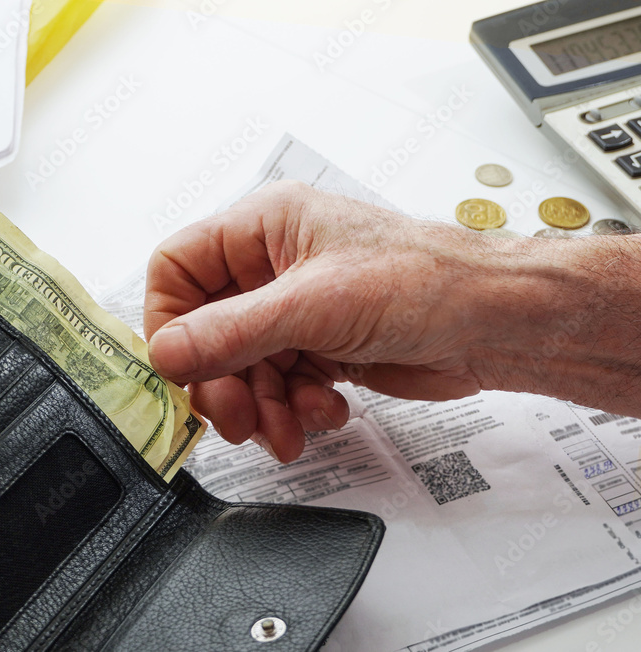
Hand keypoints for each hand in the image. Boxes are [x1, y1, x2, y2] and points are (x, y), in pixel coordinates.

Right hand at [145, 181, 637, 461]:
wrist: (495, 324)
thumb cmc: (426, 281)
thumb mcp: (314, 306)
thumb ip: (232, 332)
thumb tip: (166, 352)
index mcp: (264, 226)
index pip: (178, 267)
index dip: (170, 320)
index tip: (180, 367)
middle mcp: (273, 265)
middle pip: (207, 329)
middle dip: (223, 380)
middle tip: (238, 418)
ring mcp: (295, 308)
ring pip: (242, 366)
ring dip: (261, 405)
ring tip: (287, 427)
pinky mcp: (318, 346)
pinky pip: (277, 385)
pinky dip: (293, 408)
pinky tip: (323, 410)